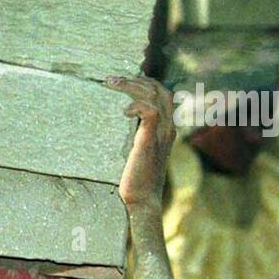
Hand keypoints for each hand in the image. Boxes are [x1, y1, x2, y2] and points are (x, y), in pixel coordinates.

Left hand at [110, 75, 175, 210]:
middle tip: (111, 80)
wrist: (141, 201)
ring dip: (132, 86)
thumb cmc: (135, 179)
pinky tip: (124, 111)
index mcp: (166, 129)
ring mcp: (160, 135)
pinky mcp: (149, 142)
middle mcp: (167, 129)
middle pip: (161, 90)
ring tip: (111, 84)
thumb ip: (134, 135)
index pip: (163, 94)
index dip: (147, 81)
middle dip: (137, 79)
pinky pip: (151, 112)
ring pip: (156, 96)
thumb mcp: (135, 151)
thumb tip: (119, 124)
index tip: (125, 78)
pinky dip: (137, 105)